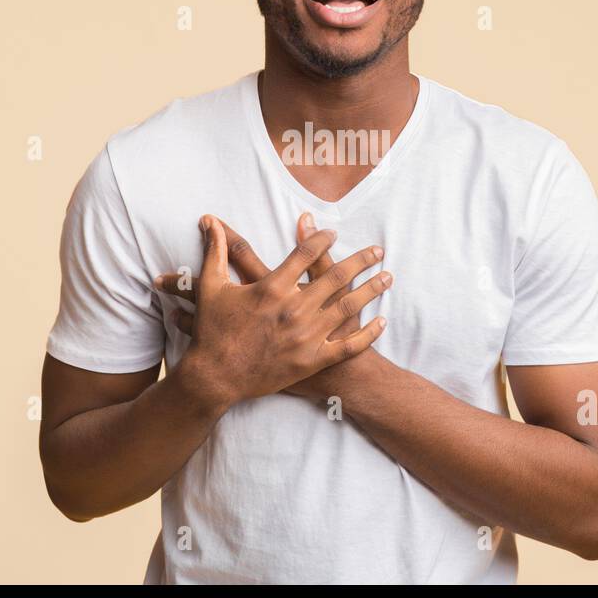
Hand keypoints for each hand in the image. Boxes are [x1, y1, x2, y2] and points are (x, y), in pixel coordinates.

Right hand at [155, 213, 390, 406]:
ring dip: (371, 290)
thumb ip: (215, 251)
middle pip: (337, 276)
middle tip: (378, 251)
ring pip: (348, 307)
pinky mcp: (311, 360)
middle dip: (361, 261)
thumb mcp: (211, 287)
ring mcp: (306, 336)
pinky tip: (381, 321)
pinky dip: (367, 333)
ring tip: (388, 277)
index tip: (334, 233)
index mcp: (272, 287)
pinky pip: (347, 345)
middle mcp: (293, 309)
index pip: (305, 253)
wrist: (215, 378)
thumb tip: (210, 220)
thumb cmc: (213, 331)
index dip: (322, 239)